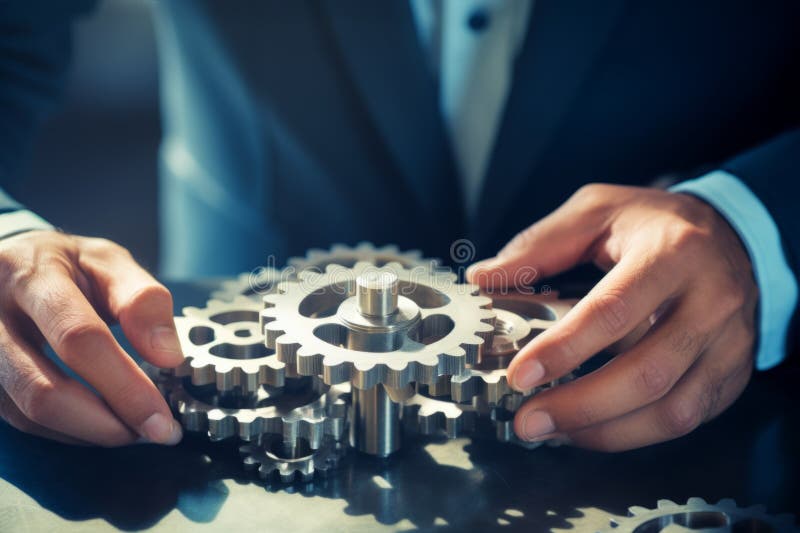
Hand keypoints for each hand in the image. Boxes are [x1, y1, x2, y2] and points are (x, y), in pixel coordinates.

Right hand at [0, 230, 182, 445]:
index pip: (77, 337)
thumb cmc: (66, 265)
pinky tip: (101, 423)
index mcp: (31, 276)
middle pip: (44, 389)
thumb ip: (143, 301)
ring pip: (29, 413)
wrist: (10, 265)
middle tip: (152, 431)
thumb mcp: (110, 262)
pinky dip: (69, 431)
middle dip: (105, 422)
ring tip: (132, 427)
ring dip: (89, 432)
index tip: (161, 416)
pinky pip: (22, 420)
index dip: (124, 385)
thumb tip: (168, 356)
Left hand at [468, 184, 757, 450]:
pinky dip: (633, 434)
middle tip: (528, 420)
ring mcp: (728, 343)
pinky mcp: (731, 374)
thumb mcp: (597, 211)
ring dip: (604, 431)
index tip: (520, 375)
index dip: (563, 349)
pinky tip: (591, 429)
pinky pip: (685, 419)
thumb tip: (483, 278)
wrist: (733, 235)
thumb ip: (539, 245)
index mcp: (672, 252)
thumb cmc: (655, 224)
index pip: (613, 310)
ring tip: (552, 431)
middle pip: (646, 373)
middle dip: (579, 406)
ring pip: (671, 409)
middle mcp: (711, 301)